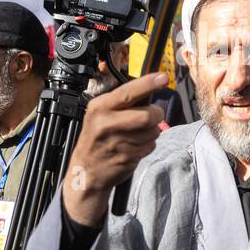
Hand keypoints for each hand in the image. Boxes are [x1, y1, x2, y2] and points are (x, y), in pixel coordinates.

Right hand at [63, 73, 166, 227]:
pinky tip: (135, 146)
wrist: (86, 171)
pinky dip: (148, 145)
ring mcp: (118, 142)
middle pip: (148, 115)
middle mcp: (107, 124)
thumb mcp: (99, 113)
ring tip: (138, 133)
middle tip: (154, 115)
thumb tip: (149, 87)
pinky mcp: (127, 157)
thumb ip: (121, 102)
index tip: (163, 77)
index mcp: (100, 107)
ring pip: (153, 131)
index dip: (148, 84)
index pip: (128, 92)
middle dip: (157, 114)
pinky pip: (150, 146)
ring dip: (152, 131)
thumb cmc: (97, 137)